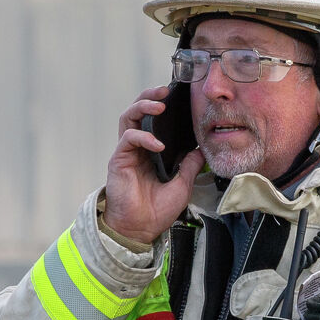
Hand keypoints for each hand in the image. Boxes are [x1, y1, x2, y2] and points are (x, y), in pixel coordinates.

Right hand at [105, 85, 203, 246]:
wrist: (140, 229)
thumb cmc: (157, 210)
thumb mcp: (183, 185)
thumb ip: (190, 165)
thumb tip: (200, 149)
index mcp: (151, 151)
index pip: (155, 121)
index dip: (163, 106)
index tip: (178, 97)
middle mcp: (137, 148)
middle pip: (138, 112)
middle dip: (150, 97)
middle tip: (164, 91)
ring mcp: (127, 152)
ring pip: (129, 118)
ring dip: (143, 107)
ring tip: (159, 106)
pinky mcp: (119, 160)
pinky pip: (128, 138)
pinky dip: (144, 137)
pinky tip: (157, 145)